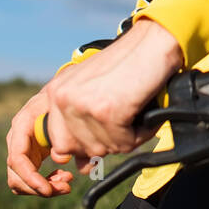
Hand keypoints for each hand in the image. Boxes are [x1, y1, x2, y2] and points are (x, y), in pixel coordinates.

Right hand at [6, 87, 74, 197]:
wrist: (58, 94)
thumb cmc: (59, 98)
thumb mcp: (60, 106)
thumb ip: (58, 129)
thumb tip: (60, 158)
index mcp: (21, 126)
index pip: (17, 159)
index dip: (30, 178)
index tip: (47, 189)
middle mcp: (16, 141)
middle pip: (17, 177)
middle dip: (39, 188)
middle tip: (66, 187)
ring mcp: (21, 151)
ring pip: (23, 183)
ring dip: (44, 188)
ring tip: (67, 182)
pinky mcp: (30, 158)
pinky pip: (32, 180)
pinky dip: (47, 183)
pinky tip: (64, 177)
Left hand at [7, 20, 182, 194]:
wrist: (154, 41)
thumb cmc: (128, 65)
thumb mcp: (92, 90)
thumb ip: (79, 124)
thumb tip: (79, 166)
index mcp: (55, 92)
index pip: (55, 144)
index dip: (75, 151)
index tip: (92, 147)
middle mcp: (62, 98)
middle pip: (75, 150)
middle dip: (100, 144)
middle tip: (120, 124)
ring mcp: (82, 105)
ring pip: (101, 149)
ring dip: (123, 138)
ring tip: (134, 112)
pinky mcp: (106, 111)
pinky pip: (122, 144)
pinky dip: (138, 134)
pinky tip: (142, 112)